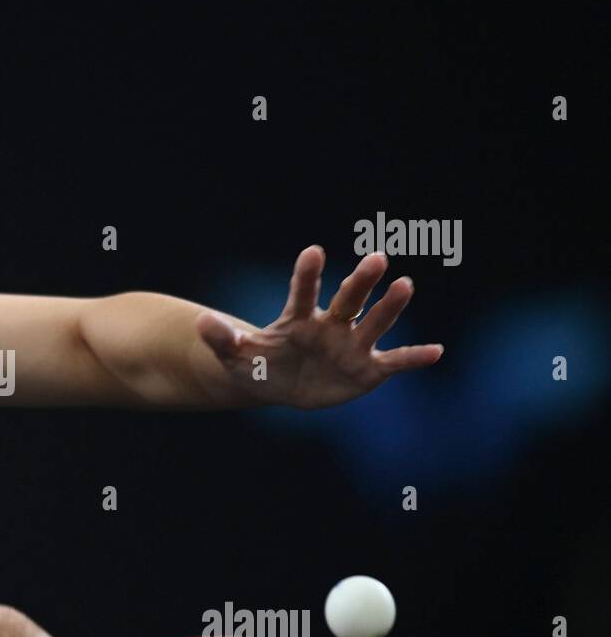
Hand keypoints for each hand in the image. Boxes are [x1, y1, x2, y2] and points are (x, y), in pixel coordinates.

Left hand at [195, 246, 443, 409]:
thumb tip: (199, 321)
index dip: (307, 274)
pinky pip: (394, 362)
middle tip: (377, 258)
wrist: (279, 385)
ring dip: (390, 307)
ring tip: (405, 285)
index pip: (303, 291)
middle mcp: (330, 324)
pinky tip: (437, 351)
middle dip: (361, 281)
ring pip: (373, 322)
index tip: (312, 252)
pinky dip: (414, 358)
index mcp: (298, 318)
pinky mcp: (367, 368)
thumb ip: (221, 338)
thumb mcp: (235, 357)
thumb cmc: (258, 364)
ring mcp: (351, 344)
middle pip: (348, 299)